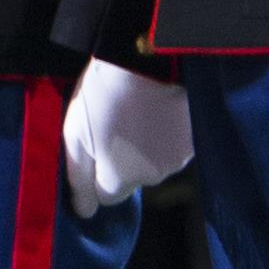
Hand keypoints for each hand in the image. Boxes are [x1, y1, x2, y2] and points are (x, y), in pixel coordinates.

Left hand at [63, 58, 193, 216]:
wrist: (149, 56)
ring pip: (154, 163)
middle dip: (122, 160)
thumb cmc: (105, 92)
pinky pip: (173, 147)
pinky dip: (165, 134)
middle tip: (114, 122)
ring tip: (137, 110)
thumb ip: (78, 178)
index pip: (107, 196)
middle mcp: (151, 177)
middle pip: (132, 179)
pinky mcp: (193, 140)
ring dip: (145, 146)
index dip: (98, 174)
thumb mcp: (75, 133)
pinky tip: (157, 108)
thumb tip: (83, 212)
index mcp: (120, 176)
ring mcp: (176, 160)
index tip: (95, 147)